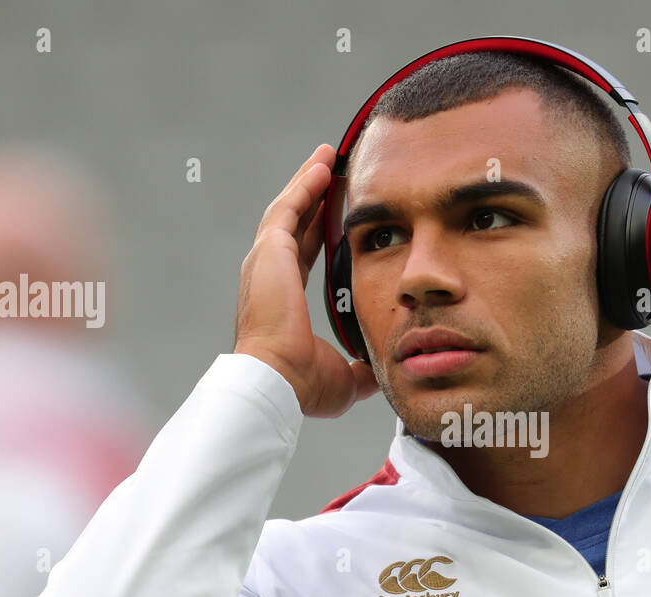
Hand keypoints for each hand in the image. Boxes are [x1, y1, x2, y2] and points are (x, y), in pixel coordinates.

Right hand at [234, 143, 379, 417]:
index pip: (303, 254)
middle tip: (332, 172)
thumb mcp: (344, 377)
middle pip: (294, 224)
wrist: (275, 382)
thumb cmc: (300, 385)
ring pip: (290, 209)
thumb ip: (362, 368)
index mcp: (284, 299)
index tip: (336, 215)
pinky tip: (323, 167)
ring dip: (309, 182)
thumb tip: (384, 370)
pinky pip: (289, 208)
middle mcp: (270, 276)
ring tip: (329, 158)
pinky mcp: (269, 252)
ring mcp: (266, 261)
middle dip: (312, 197)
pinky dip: (305, 186)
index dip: (318, 231)